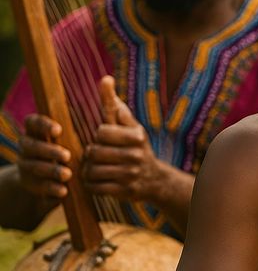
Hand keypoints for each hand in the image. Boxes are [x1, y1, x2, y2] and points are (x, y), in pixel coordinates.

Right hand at [15, 113, 71, 198]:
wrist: (44, 180)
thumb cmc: (65, 153)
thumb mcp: (68, 142)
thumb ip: (78, 134)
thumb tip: (105, 123)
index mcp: (35, 132)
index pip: (32, 122)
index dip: (43, 124)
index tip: (58, 130)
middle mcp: (26, 147)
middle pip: (32, 146)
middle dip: (50, 151)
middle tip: (67, 156)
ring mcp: (25, 166)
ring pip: (33, 166)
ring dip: (51, 170)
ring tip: (67, 175)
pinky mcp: (28, 184)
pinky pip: (37, 186)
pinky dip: (51, 189)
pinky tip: (63, 191)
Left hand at [82, 76, 166, 202]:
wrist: (155, 180)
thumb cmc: (136, 147)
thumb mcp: (129, 125)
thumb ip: (113, 104)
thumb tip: (104, 79)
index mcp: (137, 136)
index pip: (100, 132)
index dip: (98, 136)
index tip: (106, 139)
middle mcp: (135, 155)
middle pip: (93, 152)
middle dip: (91, 154)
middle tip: (97, 155)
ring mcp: (130, 175)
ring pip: (91, 170)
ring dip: (88, 170)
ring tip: (94, 168)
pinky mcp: (124, 191)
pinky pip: (94, 187)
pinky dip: (91, 184)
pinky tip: (98, 180)